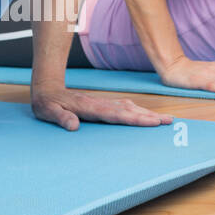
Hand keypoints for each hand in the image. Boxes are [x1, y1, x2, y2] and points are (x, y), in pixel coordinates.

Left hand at [31, 85, 173, 130]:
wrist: (46, 88)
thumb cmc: (46, 103)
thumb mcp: (48, 111)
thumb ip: (60, 118)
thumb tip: (73, 126)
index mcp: (89, 108)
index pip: (116, 114)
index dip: (135, 119)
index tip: (152, 122)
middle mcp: (99, 104)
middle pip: (128, 110)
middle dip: (149, 116)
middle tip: (168, 121)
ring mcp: (102, 103)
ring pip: (128, 107)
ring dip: (146, 113)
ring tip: (163, 118)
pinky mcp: (101, 105)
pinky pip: (123, 107)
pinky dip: (136, 110)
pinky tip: (144, 114)